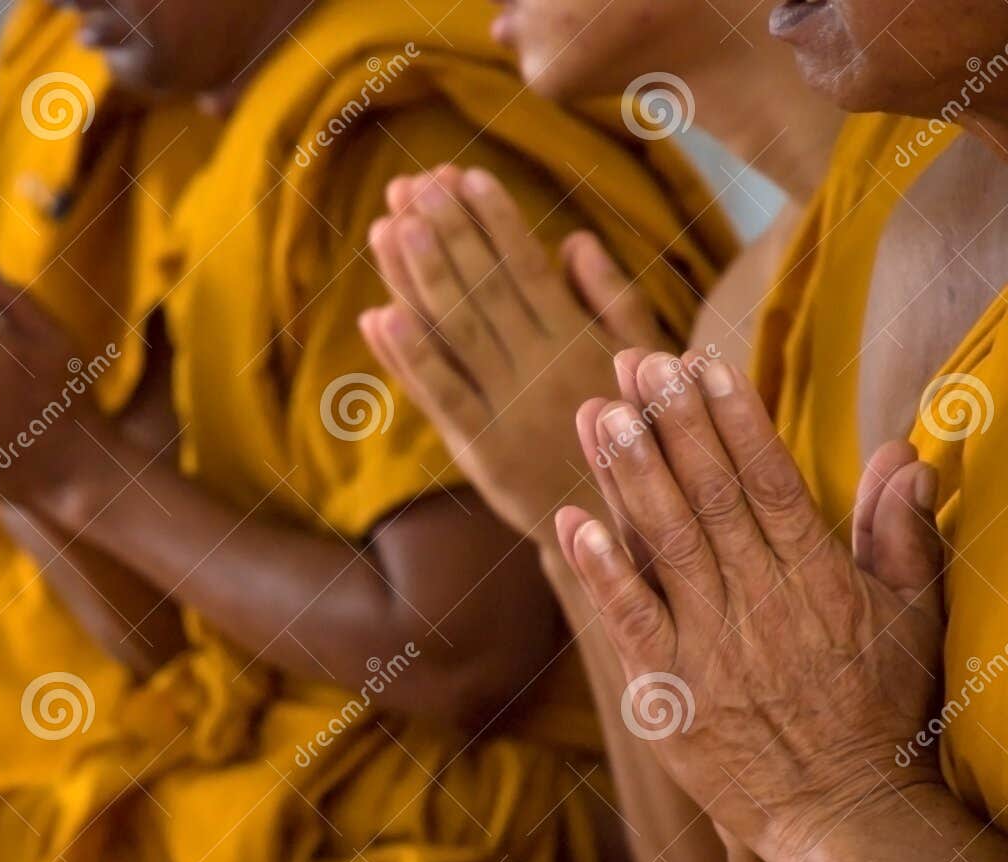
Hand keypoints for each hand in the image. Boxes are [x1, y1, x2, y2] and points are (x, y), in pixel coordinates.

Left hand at [359, 165, 671, 538]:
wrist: (622, 529)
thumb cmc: (636, 435)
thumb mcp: (641, 362)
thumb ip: (610, 299)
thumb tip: (573, 239)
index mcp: (577, 340)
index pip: (527, 267)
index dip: (493, 219)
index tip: (461, 175)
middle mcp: (539, 367)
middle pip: (483, 288)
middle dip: (445, 232)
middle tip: (409, 185)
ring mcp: (506, 406)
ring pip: (456, 332)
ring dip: (417, 278)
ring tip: (388, 226)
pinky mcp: (479, 449)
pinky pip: (440, 397)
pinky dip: (408, 358)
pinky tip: (377, 317)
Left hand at [556, 350, 947, 861]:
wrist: (842, 814)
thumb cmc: (877, 712)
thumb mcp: (910, 619)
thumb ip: (900, 536)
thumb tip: (904, 455)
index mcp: (816, 577)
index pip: (768, 481)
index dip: (733, 418)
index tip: (702, 363)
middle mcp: (760, 602)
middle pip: (708, 496)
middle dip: (671, 424)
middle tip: (635, 362)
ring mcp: (710, 645)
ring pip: (665, 545)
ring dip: (629, 476)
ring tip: (598, 413)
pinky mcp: (668, 691)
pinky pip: (630, 621)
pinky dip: (601, 571)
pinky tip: (570, 520)